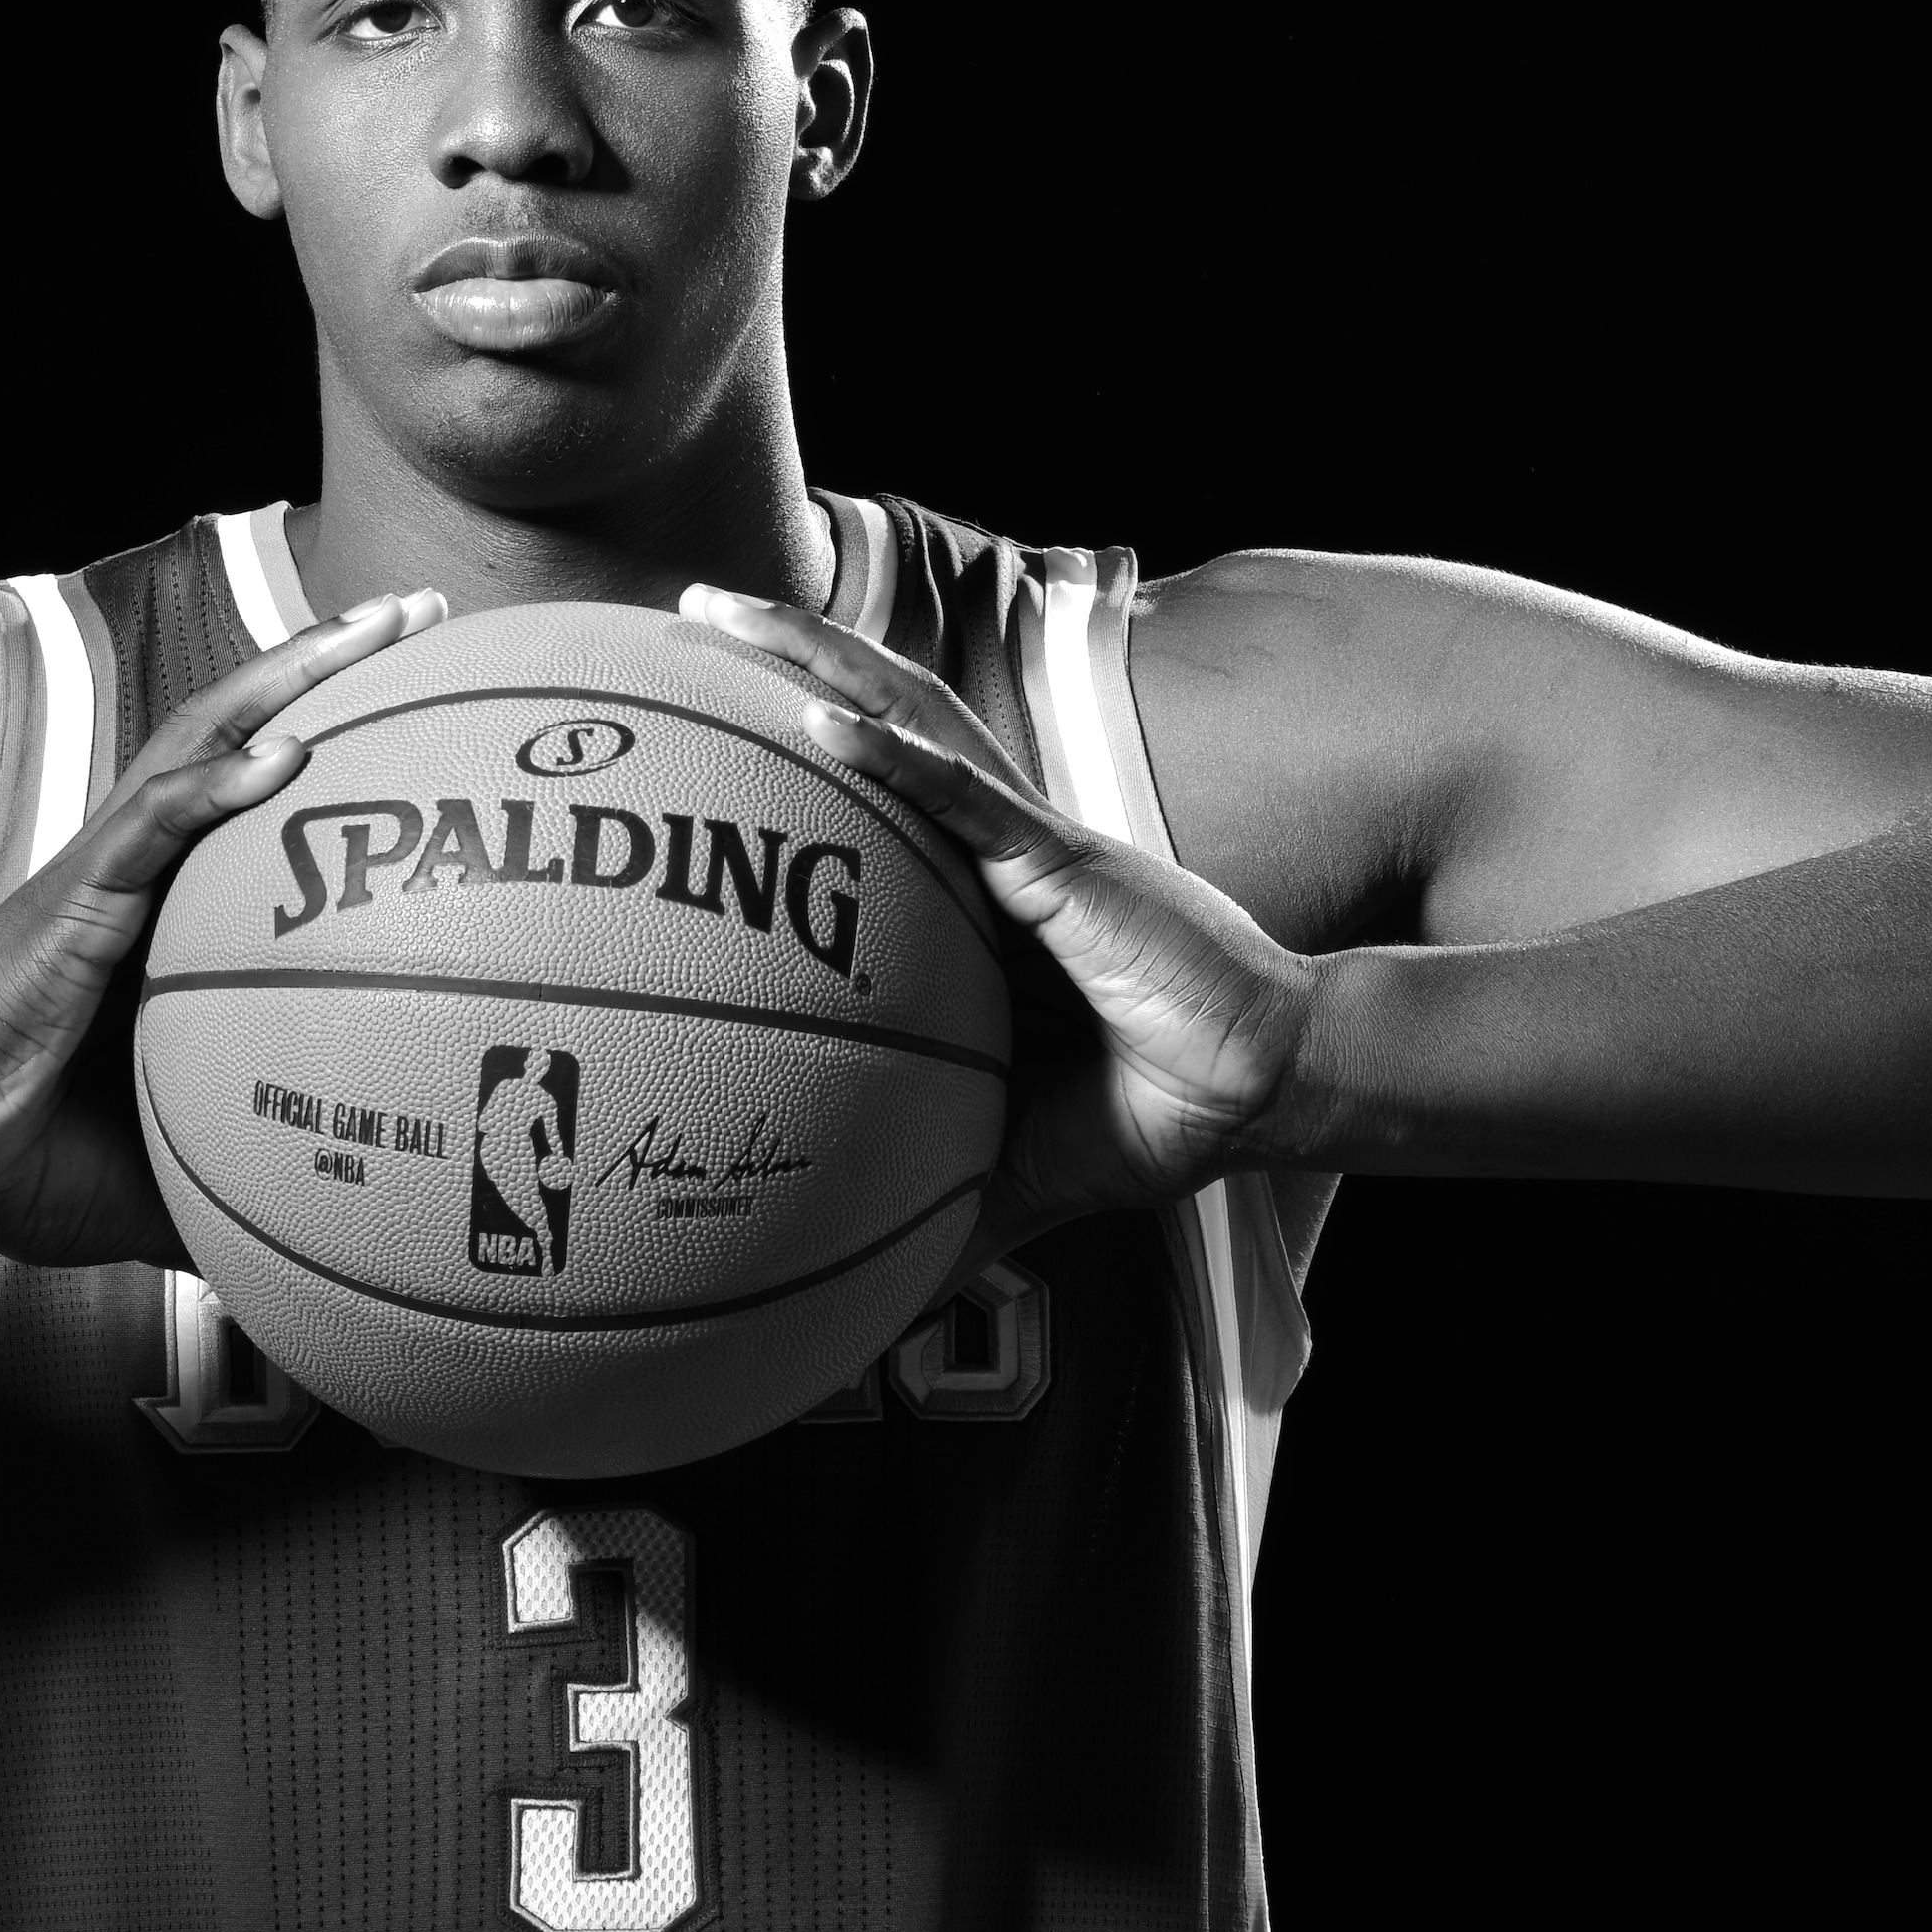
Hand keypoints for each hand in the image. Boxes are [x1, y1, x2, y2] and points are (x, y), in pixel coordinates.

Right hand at [0, 586, 450, 1266]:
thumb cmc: (34, 1158)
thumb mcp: (178, 1165)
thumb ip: (260, 1173)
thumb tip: (358, 1231)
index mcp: (164, 904)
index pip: (255, 782)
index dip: (334, 720)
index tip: (424, 683)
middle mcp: (138, 864)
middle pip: (241, 726)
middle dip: (330, 656)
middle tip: (423, 608)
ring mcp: (100, 874)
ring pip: (199, 743)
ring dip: (285, 679)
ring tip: (369, 630)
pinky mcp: (65, 905)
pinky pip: (149, 830)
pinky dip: (215, 786)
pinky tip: (283, 755)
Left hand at [681, 582, 1310, 1241]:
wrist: (1255, 1093)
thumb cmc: (1144, 1108)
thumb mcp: (1002, 1171)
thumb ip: (924, 1216)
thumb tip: (850, 1320)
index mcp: (965, 886)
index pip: (864, 779)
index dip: (786, 719)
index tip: (689, 701)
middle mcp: (984, 838)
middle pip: (867, 711)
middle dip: (776, 648)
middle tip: (676, 610)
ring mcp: (1022, 838)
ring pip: (902, 717)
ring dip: (812, 655)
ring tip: (723, 613)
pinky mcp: (1064, 860)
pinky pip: (964, 799)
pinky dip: (891, 756)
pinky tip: (823, 719)